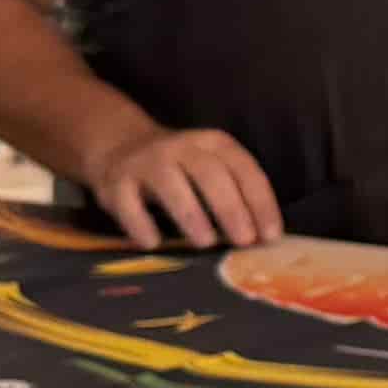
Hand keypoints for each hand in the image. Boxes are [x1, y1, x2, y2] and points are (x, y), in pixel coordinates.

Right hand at [83, 125, 281, 250]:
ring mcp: (147, 162)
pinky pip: (128, 203)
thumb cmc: (181, 169)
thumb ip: (235, 195)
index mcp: (213, 144)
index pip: (243, 168)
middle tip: (244, 241)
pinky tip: (153, 243)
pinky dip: (140, 223)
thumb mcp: (211, 169)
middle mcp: (181, 147)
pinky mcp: (116, 181)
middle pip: (210, 173)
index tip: (270, 235)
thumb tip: (263, 238)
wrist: (121, 146)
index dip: (260, 202)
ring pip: (170, 184)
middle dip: (230, 208)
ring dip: (190, 213)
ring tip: (206, 243)